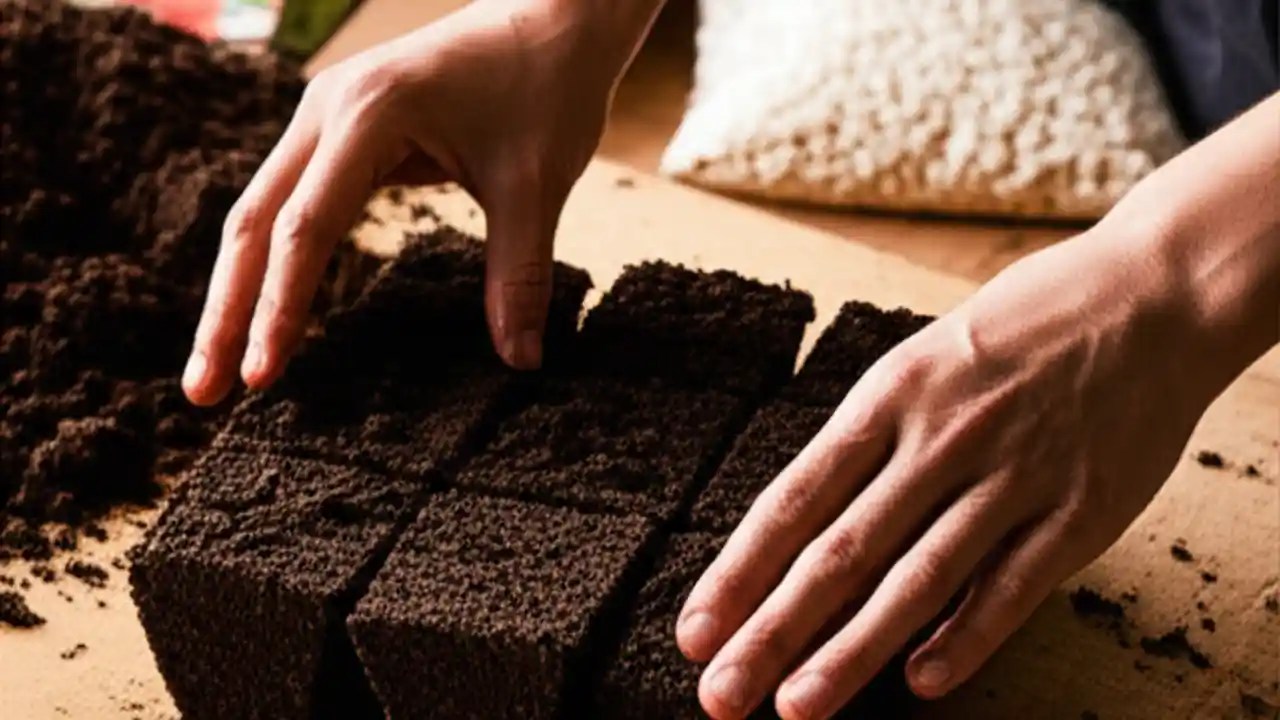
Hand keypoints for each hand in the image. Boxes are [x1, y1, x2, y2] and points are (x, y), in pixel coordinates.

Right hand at [182, 0, 654, 404]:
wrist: (552, 17)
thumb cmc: (545, 88)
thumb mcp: (537, 184)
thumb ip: (518, 273)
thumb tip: (521, 362)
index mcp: (369, 114)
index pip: (305, 228)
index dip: (279, 307)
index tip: (260, 376)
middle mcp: (327, 110)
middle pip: (253, 222)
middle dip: (225, 311)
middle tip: (202, 392)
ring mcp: (325, 116)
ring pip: (260, 213)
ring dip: (237, 290)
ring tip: (216, 368)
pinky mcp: (340, 131)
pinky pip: (292, 204)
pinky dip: (275, 262)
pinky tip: (265, 314)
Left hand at [675, 228, 1232, 718]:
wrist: (1151, 296)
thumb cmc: (1020, 329)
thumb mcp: (924, 360)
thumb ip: (873, 442)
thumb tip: (811, 530)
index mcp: (889, 396)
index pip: (795, 499)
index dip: (740, 571)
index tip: (696, 628)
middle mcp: (941, 438)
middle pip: (840, 551)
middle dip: (773, 630)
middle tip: (721, 694)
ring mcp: (1012, 475)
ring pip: (917, 579)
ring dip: (853, 652)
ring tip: (797, 708)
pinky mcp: (1080, 509)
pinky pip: (1012, 585)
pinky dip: (966, 638)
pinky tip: (921, 681)